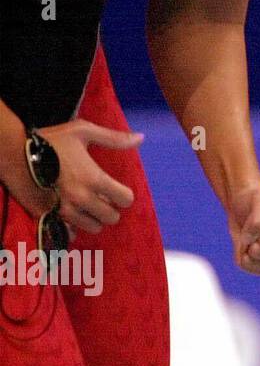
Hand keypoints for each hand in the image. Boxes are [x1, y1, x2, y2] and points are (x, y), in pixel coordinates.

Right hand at [32, 120, 141, 234]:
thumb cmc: (50, 141)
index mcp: (94, 179)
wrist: (12, 154)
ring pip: (92, 227)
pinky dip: (73, 228)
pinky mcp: (47, 217)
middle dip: (110, 209)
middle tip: (102, 199)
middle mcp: (82, 199)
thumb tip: (141, 138)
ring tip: (86, 206)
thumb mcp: (83, 132)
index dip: (124, 195)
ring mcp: (63, 210)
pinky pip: (68, 233)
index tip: (117, 191)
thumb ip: (114, 138)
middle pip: (111, 217)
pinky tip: (71, 216)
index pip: (125, 199)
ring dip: (93, 219)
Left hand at [226, 185, 259, 274]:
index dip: (259, 229)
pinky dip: (241, 253)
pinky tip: (251, 243)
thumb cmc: (256, 200)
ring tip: (254, 235)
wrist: (246, 207)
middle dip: (252, 239)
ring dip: (245, 246)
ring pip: (250, 262)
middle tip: (259, 227)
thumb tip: (250, 242)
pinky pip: (245, 267)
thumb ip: (258, 217)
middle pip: (259, 252)